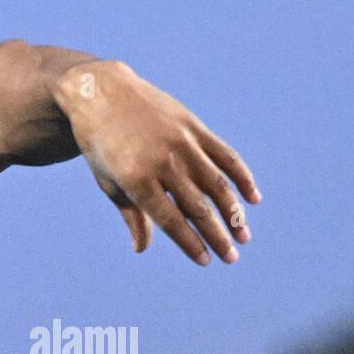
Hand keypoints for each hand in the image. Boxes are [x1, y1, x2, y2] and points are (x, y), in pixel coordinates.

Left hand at [55, 61, 260, 264]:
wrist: (100, 94)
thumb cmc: (100, 144)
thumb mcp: (108, 181)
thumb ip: (131, 214)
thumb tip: (141, 248)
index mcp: (136, 179)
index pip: (170, 219)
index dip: (190, 243)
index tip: (205, 260)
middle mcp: (162, 161)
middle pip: (198, 207)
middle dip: (216, 236)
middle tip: (230, 257)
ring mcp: (181, 142)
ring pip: (217, 184)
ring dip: (234, 213)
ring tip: (243, 236)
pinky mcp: (193, 127)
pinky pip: (225, 155)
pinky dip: (242, 176)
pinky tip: (252, 197)